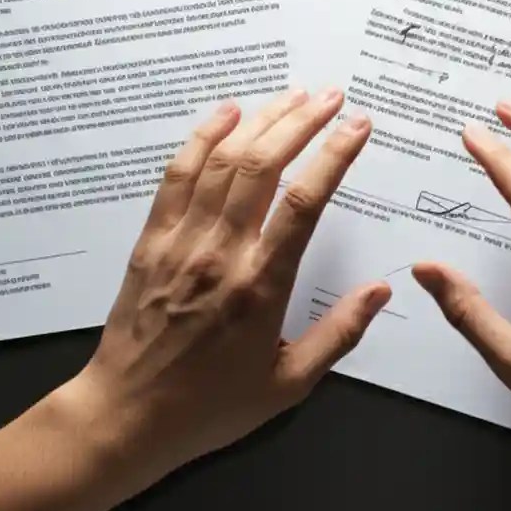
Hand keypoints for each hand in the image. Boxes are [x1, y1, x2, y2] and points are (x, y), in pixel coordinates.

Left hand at [0, 89, 391, 510]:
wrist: (128, 415)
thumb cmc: (211, 406)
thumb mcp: (289, 384)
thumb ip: (339, 334)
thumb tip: (382, 290)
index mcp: (261, 286)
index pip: (305, 202)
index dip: (334, 155)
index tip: (358, 125)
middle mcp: (221, 253)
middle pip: (264, 165)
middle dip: (301, 121)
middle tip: (331, 95)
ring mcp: (182, 242)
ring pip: (223, 162)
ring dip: (260, 121)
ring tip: (292, 96)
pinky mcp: (152, 241)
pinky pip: (177, 176)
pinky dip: (201, 138)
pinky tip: (225, 114)